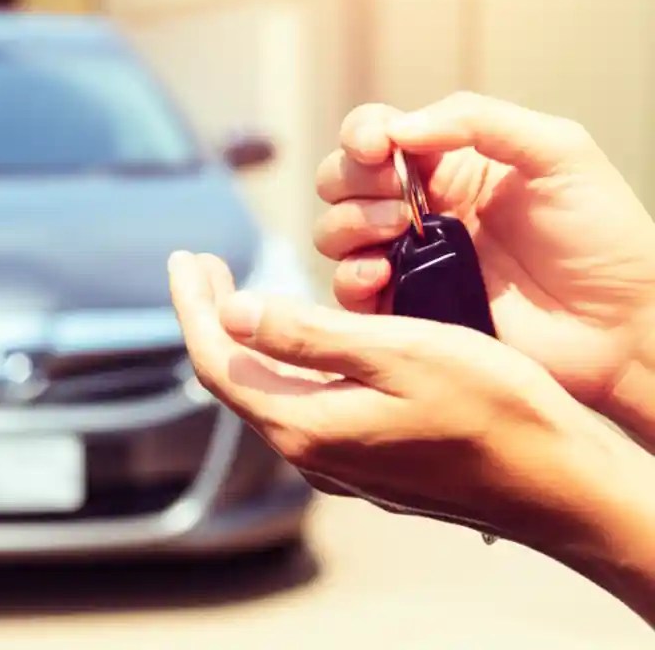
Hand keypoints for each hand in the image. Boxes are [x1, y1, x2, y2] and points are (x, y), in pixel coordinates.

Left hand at [167, 250, 620, 542]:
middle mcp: (311, 455)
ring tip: (238, 291)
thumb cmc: (492, 410)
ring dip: (246, 340)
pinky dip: (284, 363)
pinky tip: (299, 339)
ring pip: (268, 393)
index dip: (192, 307)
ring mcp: (339, 465)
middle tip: (202, 265)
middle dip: (211, 318)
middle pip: (235, 379)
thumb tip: (229, 313)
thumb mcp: (398, 353)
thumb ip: (308, 336)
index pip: (217, 362)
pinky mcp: (367, 465)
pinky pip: (302, 407)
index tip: (183, 258)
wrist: (558, 484)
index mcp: (306, 427)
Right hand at [316, 92, 654, 440]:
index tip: (376, 147)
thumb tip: (399, 128)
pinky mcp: (406, 310)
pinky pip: (346, 292)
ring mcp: (408, 260)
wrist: (620, 324)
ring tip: (397, 232)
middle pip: (340, 179)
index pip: (377, 133)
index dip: (362, 134)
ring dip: (349, 223)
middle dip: (351, 180)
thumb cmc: (603, 236)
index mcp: (450, 164)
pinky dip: (350, 276)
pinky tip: (384, 272)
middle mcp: (418, 208)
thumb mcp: (558, 151)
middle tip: (396, 197)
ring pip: (333, 230)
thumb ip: (479, 120)